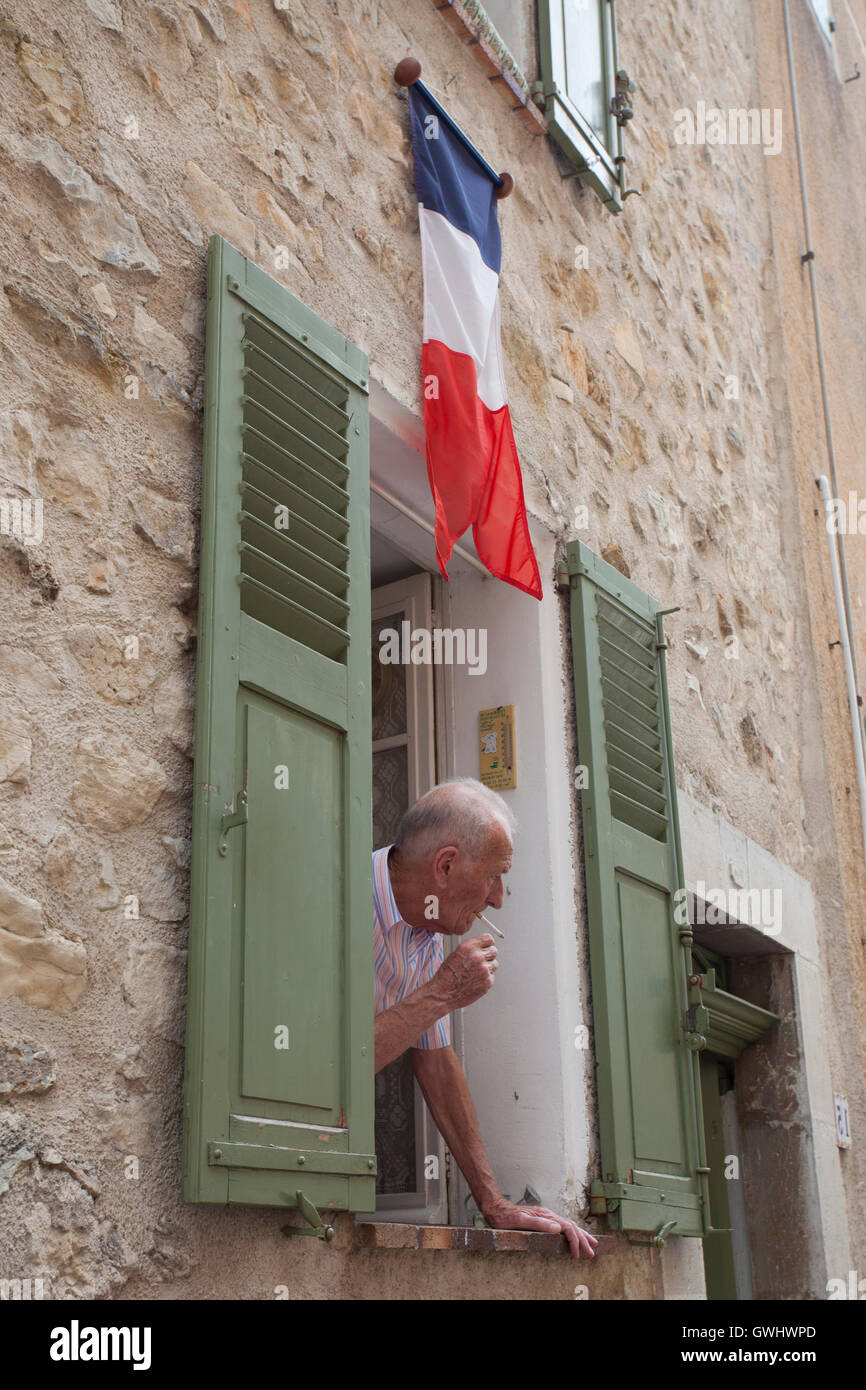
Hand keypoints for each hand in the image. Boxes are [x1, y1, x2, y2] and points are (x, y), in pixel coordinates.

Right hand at [435, 933, 497, 1009]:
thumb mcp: (455, 954)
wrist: (443, 993)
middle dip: (488, 955)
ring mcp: (484, 970)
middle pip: (494, 950)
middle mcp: (477, 957)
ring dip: (488, 967)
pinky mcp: (487, 982)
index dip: (487, 943)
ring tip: (476, 972)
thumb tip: (482, 947)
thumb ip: (471, 948)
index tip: (486, 946)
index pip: (488, 938)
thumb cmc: (446, 975)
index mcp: (468, 947)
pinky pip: (492, 976)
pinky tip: (476, 980)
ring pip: (494, 964)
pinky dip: (486, 978)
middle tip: (481, 960)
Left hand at [481, 1197, 598, 1259]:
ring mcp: (547, 1217)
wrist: (496, 1208)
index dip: (574, 1242)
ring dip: (582, 1236)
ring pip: (570, 1226)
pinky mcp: (544, 1221)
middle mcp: (549, 1215)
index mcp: (547, 1215)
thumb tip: (559, 1228)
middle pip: (572, 1227)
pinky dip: (573, 1233)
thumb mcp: (521, 1221)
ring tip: (593, 1244)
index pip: (567, 1228)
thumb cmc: (506, 1216)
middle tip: (592, 1254)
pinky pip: (563, 1227)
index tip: (577, 1255)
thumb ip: (539, 1224)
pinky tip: (574, 1237)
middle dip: (584, 1240)